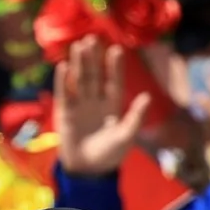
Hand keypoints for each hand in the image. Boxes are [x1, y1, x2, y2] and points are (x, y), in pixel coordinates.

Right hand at [55, 36, 148, 178]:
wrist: (87, 170)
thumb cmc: (109, 155)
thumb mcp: (126, 136)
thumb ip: (135, 117)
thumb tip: (147, 96)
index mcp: (113, 105)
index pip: (115, 81)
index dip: (115, 66)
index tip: (116, 49)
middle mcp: (96, 101)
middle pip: (95, 75)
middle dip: (94, 58)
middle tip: (92, 38)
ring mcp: (80, 106)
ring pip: (79, 80)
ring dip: (78, 63)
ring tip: (78, 46)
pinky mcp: (65, 113)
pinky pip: (64, 94)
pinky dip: (63, 81)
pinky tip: (63, 66)